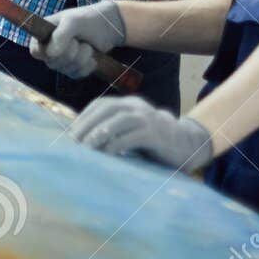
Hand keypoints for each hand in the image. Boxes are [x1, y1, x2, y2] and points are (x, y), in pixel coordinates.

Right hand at [28, 0, 126, 79]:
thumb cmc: (88, 19)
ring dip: (81, 58)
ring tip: (87, 45)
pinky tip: (92, 56)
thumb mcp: (73, 21)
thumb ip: (61, 35)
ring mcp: (62, 59)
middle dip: (70, 53)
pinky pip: (76, 74)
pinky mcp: (74, 68)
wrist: (109, 27)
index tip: (60, 47)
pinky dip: (87, 66)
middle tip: (78, 40)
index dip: (46, 53)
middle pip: (52, 63)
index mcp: (44, 33)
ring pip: (66, 70)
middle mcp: (50, 47)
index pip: (35, 51)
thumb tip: (51, 54)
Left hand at [68, 95, 213, 170]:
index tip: (70, 133)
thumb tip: (84, 141)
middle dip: (87, 124)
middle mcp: (137, 106)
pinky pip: (133, 136)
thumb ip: (115, 132)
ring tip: (85, 147)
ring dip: (99, 133)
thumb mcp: (133, 132)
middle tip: (73, 142)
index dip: (84, 117)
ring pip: (118, 119)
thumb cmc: (155, 142)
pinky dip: (117, 144)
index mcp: (129, 104)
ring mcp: (148, 118)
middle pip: (107, 109)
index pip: (101, 104)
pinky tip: (106, 153)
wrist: (189, 145)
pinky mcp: (157, 133)